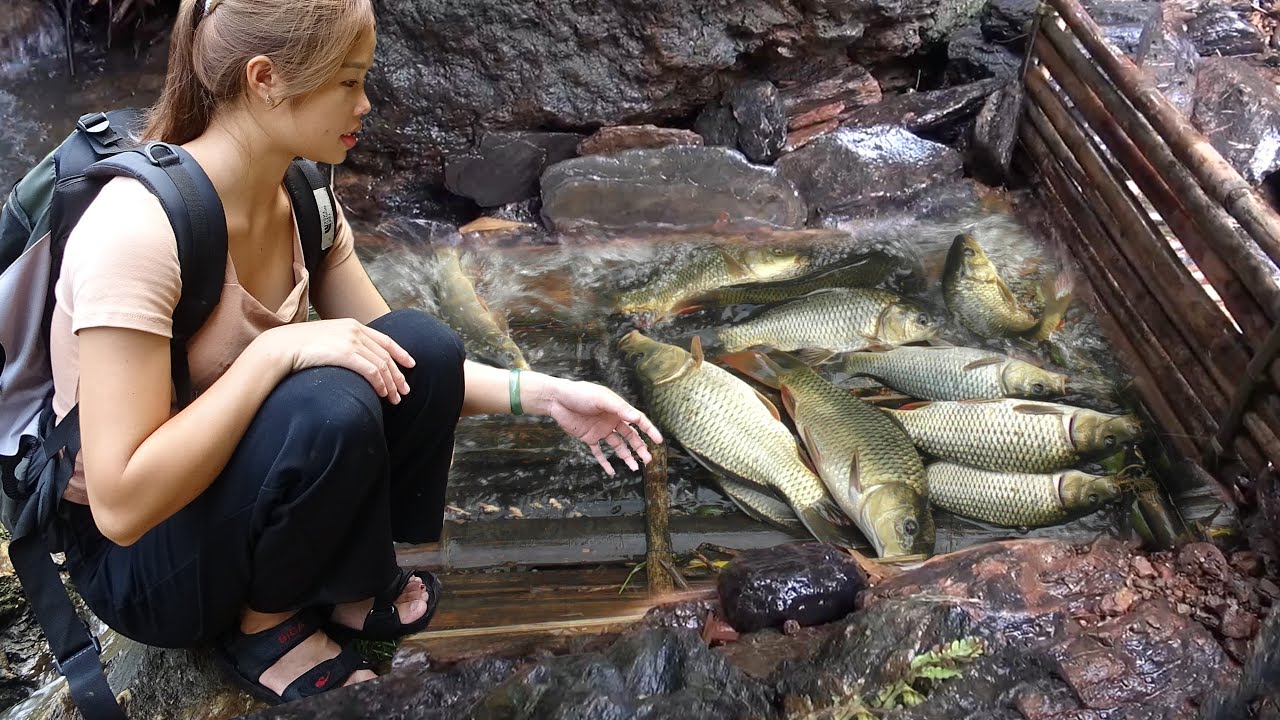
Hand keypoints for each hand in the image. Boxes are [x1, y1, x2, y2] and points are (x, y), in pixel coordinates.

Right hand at [255, 319, 415, 403]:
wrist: (280, 347)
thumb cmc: (298, 347)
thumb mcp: (326, 339)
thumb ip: (342, 345)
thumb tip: (353, 360)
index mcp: (352, 325)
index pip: (385, 340)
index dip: (401, 353)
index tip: (411, 364)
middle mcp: (355, 330)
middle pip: (387, 355)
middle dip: (398, 375)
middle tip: (405, 391)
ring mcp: (351, 341)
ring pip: (382, 365)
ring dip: (391, 384)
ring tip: (395, 399)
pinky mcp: (345, 353)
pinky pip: (371, 371)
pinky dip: (380, 383)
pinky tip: (382, 394)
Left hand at [533, 377, 663, 475]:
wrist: (557, 399)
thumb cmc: (580, 393)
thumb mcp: (602, 398)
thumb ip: (620, 408)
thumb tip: (638, 418)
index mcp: (617, 409)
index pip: (638, 420)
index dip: (649, 430)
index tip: (659, 441)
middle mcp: (611, 420)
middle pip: (630, 436)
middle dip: (640, 448)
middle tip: (648, 460)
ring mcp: (601, 430)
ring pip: (618, 446)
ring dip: (627, 456)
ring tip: (635, 468)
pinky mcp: (589, 437)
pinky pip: (599, 452)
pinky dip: (605, 462)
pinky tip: (612, 472)